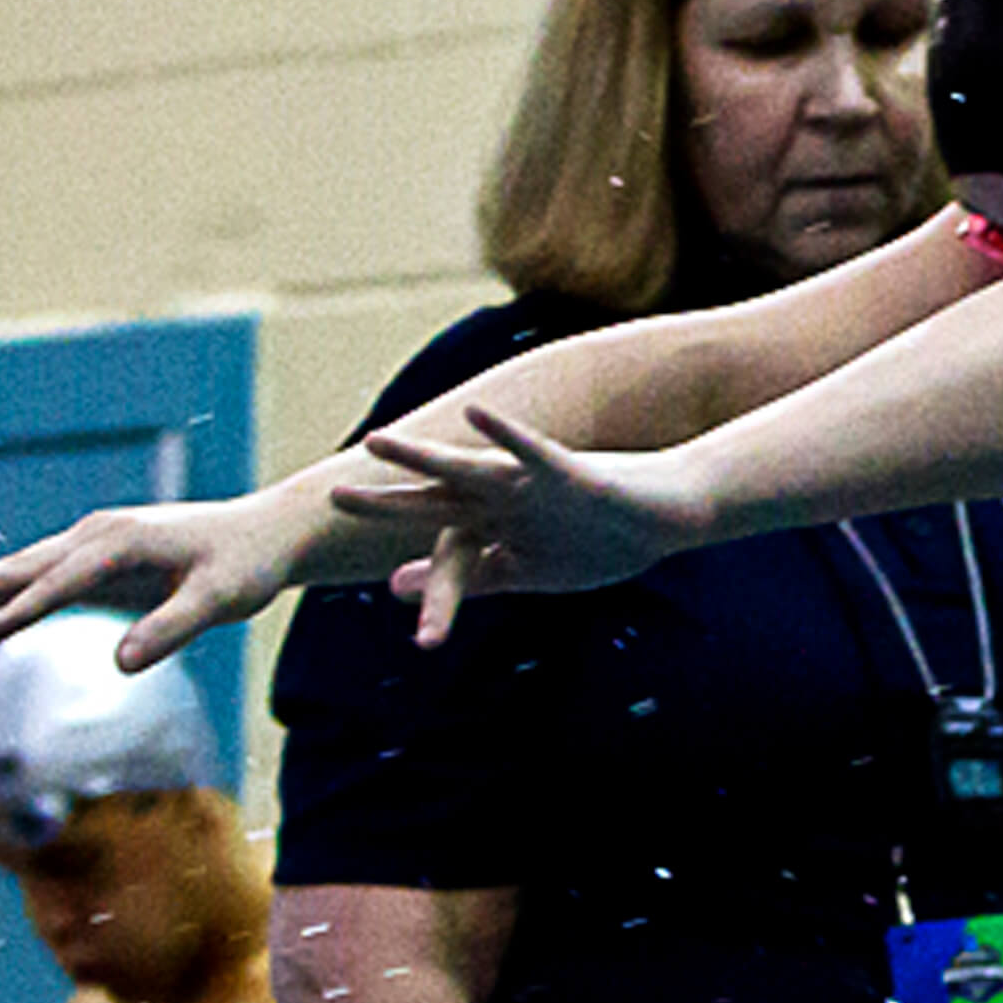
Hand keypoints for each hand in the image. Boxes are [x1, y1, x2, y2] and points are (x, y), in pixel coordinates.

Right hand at [0, 483, 370, 663]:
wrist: (266, 533)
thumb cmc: (247, 567)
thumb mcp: (222, 600)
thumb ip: (173, 628)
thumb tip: (122, 663)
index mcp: (124, 542)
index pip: (60, 583)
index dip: (19, 611)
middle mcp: (101, 535)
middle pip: (25, 566)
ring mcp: (96, 544)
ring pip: (27, 569)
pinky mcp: (100, 561)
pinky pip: (45, 580)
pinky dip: (8, 593)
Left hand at [336, 407, 720, 637]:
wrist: (671, 509)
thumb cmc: (605, 538)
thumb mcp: (528, 568)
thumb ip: (469, 576)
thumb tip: (396, 587)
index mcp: (498, 519)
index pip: (432, 520)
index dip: (385, 516)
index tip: (334, 512)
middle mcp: (508, 497)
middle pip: (437, 498)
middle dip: (387, 499)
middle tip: (332, 496)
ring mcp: (537, 484)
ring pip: (472, 469)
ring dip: (425, 458)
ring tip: (379, 441)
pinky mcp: (573, 473)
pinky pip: (533, 451)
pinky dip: (505, 436)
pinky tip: (477, 416)